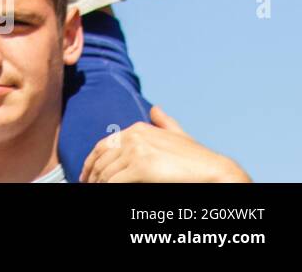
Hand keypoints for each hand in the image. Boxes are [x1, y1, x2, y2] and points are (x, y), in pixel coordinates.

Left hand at [80, 106, 251, 182]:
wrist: (216, 171)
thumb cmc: (198, 160)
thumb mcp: (178, 135)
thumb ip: (164, 122)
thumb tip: (155, 109)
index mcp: (138, 128)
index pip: (103, 145)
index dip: (90, 161)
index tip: (85, 175)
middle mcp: (134, 135)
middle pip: (100, 158)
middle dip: (90, 174)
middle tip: (85, 185)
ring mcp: (137, 150)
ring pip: (105, 172)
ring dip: (96, 183)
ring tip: (93, 190)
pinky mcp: (141, 167)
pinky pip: (113, 181)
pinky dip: (106, 188)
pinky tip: (104, 192)